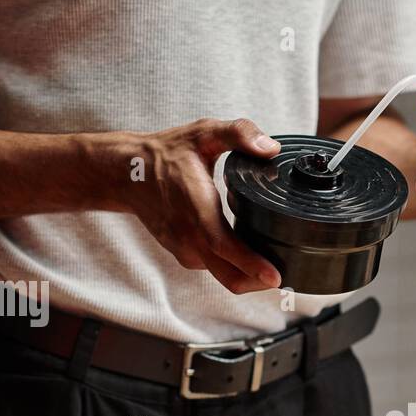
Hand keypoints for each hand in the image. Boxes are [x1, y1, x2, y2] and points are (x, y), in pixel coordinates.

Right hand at [117, 118, 282, 293]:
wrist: (128, 173)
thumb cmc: (168, 153)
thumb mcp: (204, 133)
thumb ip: (239, 134)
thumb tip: (270, 148)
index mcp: (196, 209)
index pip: (225, 247)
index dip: (251, 264)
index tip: (275, 276)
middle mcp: (189, 237)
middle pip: (230, 276)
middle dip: (260, 282)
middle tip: (287, 275)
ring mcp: (185, 250)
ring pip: (224, 276)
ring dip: (249, 276)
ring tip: (274, 263)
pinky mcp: (184, 256)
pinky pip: (215, 270)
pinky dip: (235, 268)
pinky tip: (250, 254)